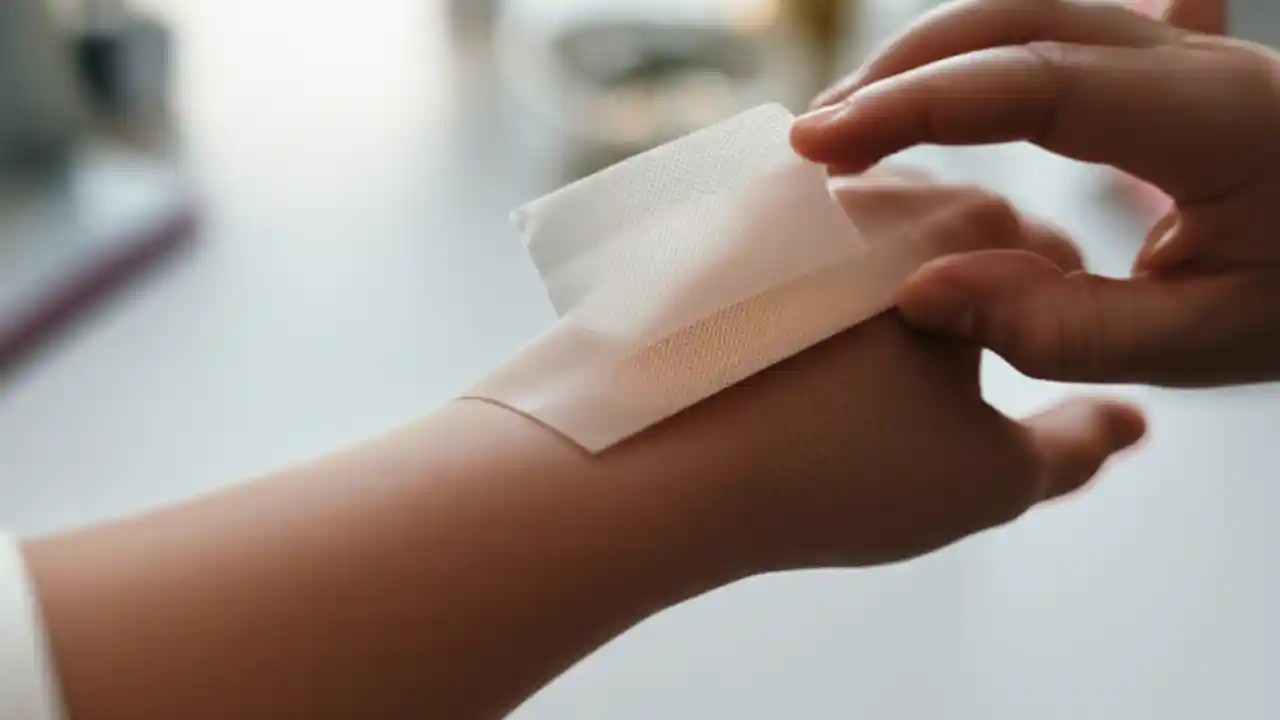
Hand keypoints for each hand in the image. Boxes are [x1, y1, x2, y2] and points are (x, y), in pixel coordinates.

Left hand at [664, 173, 1143, 570]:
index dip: (1043, 327)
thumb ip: (1076, 446)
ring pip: (863, 248)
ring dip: (871, 303)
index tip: (1002, 385)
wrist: (659, 461)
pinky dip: (798, 305)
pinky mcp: (713, 232)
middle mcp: (878, 188)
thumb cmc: (838, 470)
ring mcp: (788, 203)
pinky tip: (779, 366)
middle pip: (951, 243)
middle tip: (922, 398)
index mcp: (967, 226)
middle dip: (956, 310)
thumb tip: (1128, 419)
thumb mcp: (986, 480)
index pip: (1048, 257)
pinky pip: (787, 262)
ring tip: (846, 388)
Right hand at [791, 0, 1279, 386]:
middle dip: (901, 72)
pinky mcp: (1154, 66)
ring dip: (924, 62)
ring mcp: (1175, 50)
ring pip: (1022, 15)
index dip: (917, 107)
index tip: (823, 145)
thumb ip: (1065, 331)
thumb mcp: (1205, 342)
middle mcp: (1191, 61)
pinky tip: (921, 95)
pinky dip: (966, 63)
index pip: (1034, 83)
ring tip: (848, 128)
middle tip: (812, 139)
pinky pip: (1045, 36)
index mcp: (1212, 119)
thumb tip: (923, 293)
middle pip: (1017, 20)